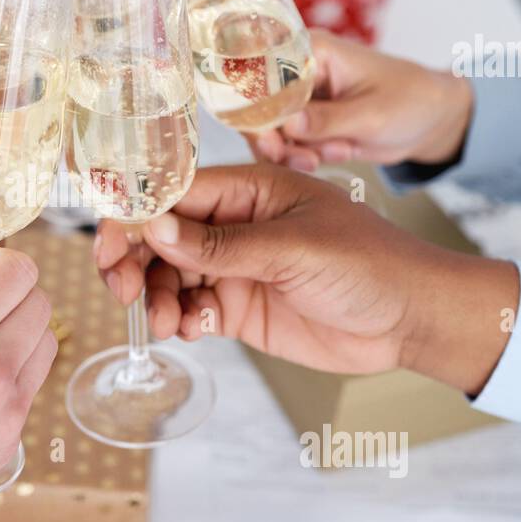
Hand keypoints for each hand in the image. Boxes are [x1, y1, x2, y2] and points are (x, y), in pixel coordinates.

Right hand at [94, 164, 517, 392]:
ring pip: (170, 275)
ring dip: (155, 297)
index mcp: (250, 191)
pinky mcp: (241, 308)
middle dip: (134, 260)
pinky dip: (179, 319)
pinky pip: (192, 309)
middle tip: (124, 290)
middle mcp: (235, 226)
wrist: (412, 320)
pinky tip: (186, 330)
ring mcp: (236, 267)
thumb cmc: (370, 264)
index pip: (176, 193)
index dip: (135, 215)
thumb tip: (154, 228)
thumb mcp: (294, 248)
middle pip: (162, 236)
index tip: (108, 244)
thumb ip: (222, 245)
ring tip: (163, 321)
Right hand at [251, 29, 472, 171]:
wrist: (433, 119)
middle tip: (292, 158)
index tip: (270, 137)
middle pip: (258, 106)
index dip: (257, 106)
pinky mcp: (307, 123)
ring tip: (319, 160)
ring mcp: (302, 99)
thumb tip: (288, 124)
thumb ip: (327, 119)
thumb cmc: (412, 100)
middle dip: (272, 138)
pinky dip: (302, 157)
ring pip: (270, 131)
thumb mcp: (371, 114)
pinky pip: (287, 145)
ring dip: (290, 152)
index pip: (263, 73)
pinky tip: (334, 155)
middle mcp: (299, 72)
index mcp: (312, 51)